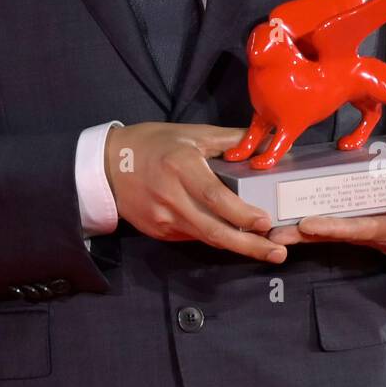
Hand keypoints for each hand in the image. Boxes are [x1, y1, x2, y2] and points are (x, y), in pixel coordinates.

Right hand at [104, 122, 287, 262]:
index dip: (241, 213)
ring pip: (206, 238)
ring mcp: (163, 218)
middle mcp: (171, 196)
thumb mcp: (190, 133)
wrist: (108, 165)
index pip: (214, 196)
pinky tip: (234, 239)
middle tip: (278, 253)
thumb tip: (266, 140)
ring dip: (237, 247)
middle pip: (214, 229)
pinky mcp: (158, 231)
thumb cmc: (153, 144)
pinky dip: (214, 238)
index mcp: (181, 167)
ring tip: (265, 251)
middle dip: (248, 245)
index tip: (265, 222)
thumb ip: (229, 139)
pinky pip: (193, 236)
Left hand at [265, 185, 385, 258]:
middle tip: (274, 235)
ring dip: (298, 231)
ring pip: (326, 228)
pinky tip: (281, 221)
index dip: (335, 227)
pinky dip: (305, 222)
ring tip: (268, 233)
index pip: (361, 228)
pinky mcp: (353, 219)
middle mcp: (371, 230)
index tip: (308, 225)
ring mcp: (360, 225)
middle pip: (334, 232)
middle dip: (304, 234)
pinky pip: (327, 219)